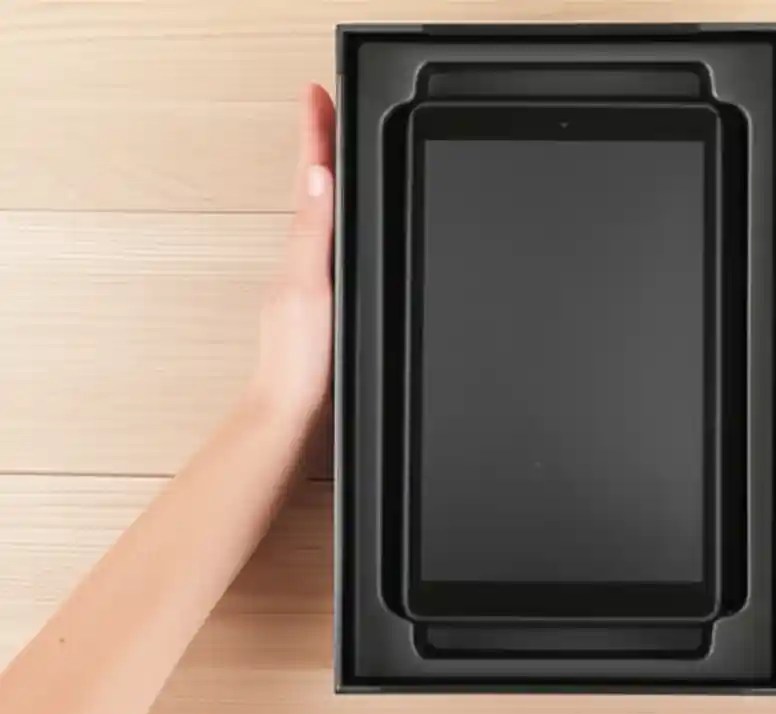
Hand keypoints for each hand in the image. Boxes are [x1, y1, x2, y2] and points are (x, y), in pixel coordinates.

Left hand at [249, 84, 335, 420]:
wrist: (291, 419)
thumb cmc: (300, 363)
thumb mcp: (309, 288)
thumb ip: (315, 233)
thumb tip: (322, 176)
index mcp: (301, 251)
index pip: (312, 180)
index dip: (315, 135)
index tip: (318, 94)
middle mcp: (303, 263)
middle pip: (315, 193)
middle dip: (321, 149)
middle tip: (326, 112)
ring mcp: (311, 286)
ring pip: (322, 223)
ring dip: (328, 186)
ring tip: (333, 155)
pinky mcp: (323, 310)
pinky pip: (331, 254)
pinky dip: (339, 229)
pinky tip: (345, 233)